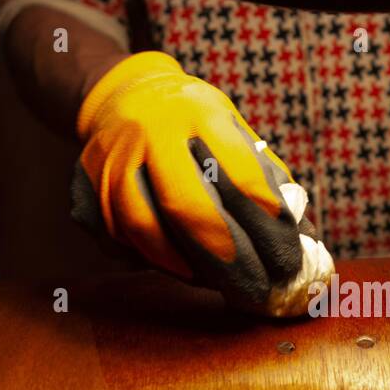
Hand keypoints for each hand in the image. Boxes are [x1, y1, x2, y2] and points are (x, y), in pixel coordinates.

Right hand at [72, 51, 332, 315]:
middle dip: (230, 262)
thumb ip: (269, 182)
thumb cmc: (197, 126)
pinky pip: (115, 239)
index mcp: (201, 113)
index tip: (289, 262)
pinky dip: (149, 260)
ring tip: (217, 284)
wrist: (126, 96)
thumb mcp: (236, 132)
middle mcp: (150, 131)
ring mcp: (110, 159)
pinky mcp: (83, 186)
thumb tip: (307, 242)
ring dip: (185, 267)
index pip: (243, 178)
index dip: (270, 229)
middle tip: (258, 293)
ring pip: (144, 230)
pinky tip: (179, 269)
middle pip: (189, 209)